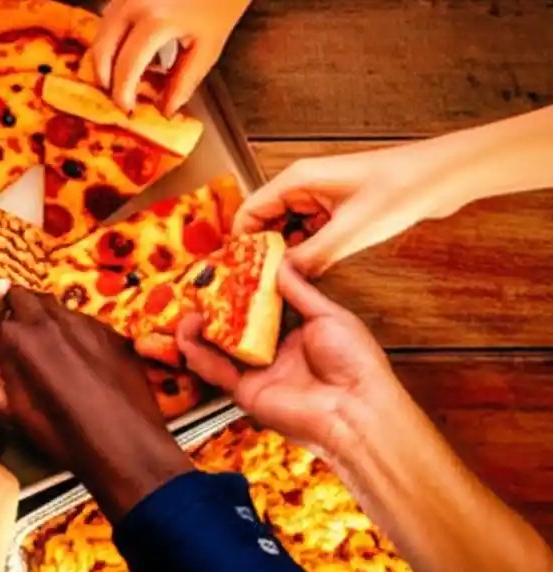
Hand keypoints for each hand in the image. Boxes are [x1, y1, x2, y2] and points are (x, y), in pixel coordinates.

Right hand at [0, 286, 190, 523]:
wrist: (124, 443)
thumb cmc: (62, 434)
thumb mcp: (14, 417)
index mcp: (21, 339)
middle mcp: (52, 321)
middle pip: (27, 297)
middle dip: (17, 304)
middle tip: (15, 317)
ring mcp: (87, 323)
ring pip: (59, 308)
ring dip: (48, 317)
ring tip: (49, 339)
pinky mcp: (113, 333)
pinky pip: (86, 323)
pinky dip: (76, 331)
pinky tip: (81, 354)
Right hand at [91, 0, 249, 114]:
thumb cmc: (223, 1)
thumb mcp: (209, 47)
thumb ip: (183, 82)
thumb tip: (164, 110)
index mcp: (156, 21)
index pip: (126, 67)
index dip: (122, 93)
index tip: (127, 109)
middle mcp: (133, 4)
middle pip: (102, 48)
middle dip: (104, 77)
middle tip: (115, 95)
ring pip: (101, 30)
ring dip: (105, 56)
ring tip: (121, 75)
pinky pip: (110, 15)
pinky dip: (113, 36)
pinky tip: (129, 49)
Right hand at [176, 263, 398, 459]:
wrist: (354, 408)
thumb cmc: (353, 360)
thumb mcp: (328, 315)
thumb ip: (298, 290)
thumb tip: (280, 261)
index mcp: (296, 331)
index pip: (260, 307)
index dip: (241, 291)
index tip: (224, 272)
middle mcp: (273, 351)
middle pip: (234, 328)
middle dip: (213, 311)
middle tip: (198, 292)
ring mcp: (257, 372)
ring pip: (219, 349)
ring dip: (200, 332)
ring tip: (188, 314)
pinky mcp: (245, 391)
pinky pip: (217, 372)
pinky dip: (200, 356)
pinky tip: (189, 337)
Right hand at [235, 142, 463, 275]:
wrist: (441, 177)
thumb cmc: (399, 190)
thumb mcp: (349, 232)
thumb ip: (309, 258)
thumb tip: (280, 280)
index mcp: (296, 181)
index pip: (248, 212)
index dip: (240, 244)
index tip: (238, 273)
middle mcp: (302, 187)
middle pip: (264, 223)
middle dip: (260, 252)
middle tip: (258, 285)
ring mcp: (319, 198)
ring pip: (286, 230)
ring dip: (284, 254)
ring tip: (281, 282)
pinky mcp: (335, 209)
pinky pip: (307, 233)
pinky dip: (304, 251)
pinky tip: (308, 270)